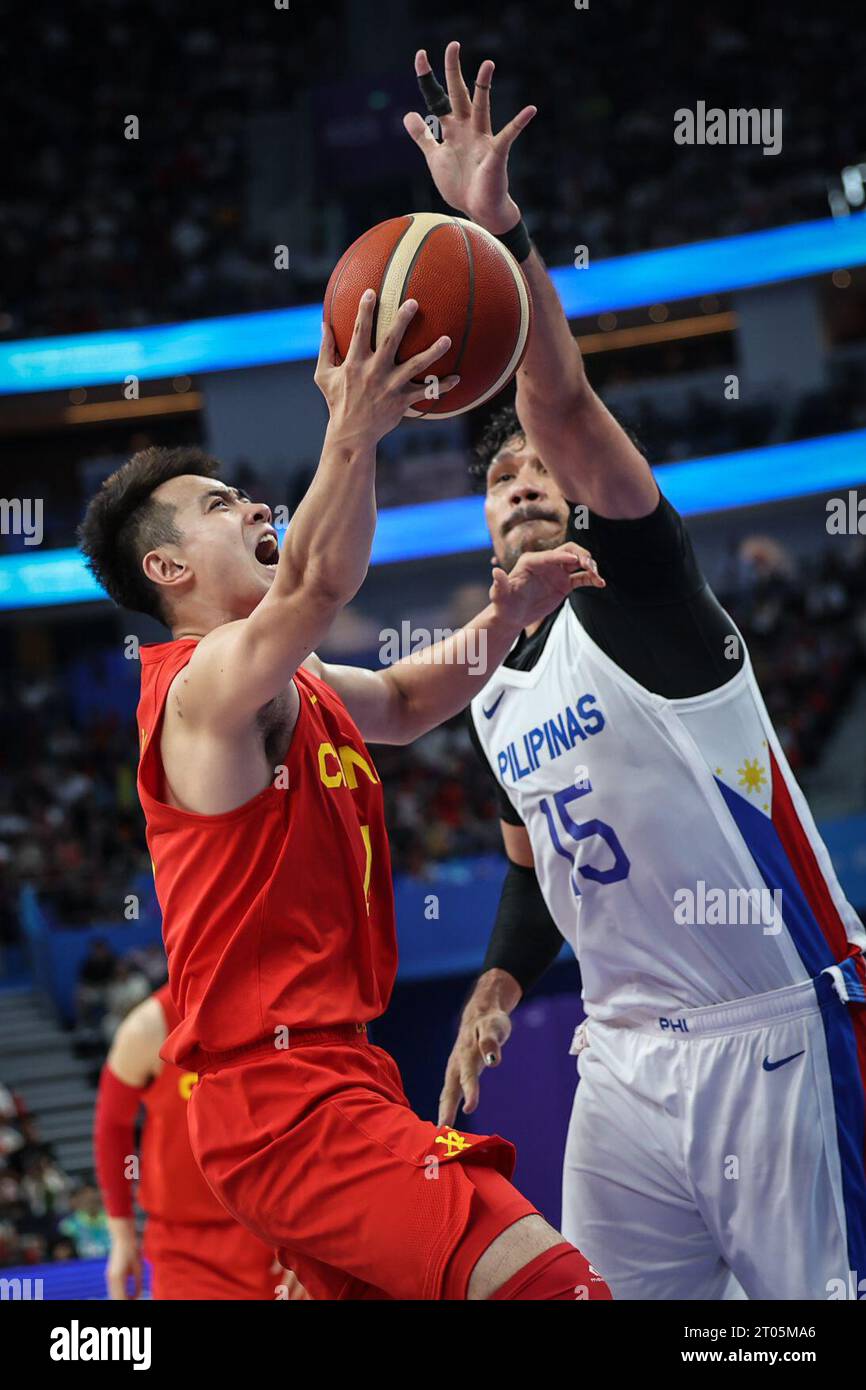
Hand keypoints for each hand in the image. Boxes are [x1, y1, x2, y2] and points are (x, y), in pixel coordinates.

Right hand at [106, 1230, 141, 1299]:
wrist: (123, 1239)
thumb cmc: (133, 1252)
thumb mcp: (139, 1268)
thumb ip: (138, 1284)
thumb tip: (138, 1297)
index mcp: (118, 1278)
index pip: (121, 1298)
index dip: (129, 1302)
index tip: (136, 1302)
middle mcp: (111, 1279)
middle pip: (116, 1298)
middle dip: (124, 1301)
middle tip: (135, 1302)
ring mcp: (109, 1277)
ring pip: (113, 1294)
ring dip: (122, 1298)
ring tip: (133, 1300)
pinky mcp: (109, 1274)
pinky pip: (113, 1289)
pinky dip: (119, 1293)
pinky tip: (128, 1295)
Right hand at [315, 290, 458, 448]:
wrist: (351, 434)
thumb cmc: (337, 401)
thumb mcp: (323, 376)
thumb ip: (325, 349)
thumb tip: (324, 324)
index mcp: (354, 363)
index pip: (360, 331)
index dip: (364, 311)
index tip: (371, 292)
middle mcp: (374, 372)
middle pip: (390, 342)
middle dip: (401, 321)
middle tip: (414, 302)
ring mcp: (390, 387)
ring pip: (414, 366)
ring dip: (432, 353)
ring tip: (447, 340)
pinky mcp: (402, 401)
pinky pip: (425, 393)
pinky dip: (442, 387)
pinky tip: (457, 378)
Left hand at [403, 41, 535, 234]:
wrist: (478, 210)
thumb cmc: (459, 184)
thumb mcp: (435, 157)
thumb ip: (423, 136)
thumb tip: (408, 114)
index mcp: (451, 129)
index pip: (437, 98)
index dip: (428, 77)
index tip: (421, 54)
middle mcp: (467, 128)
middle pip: (458, 94)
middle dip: (453, 71)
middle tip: (452, 44)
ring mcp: (482, 139)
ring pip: (482, 107)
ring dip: (484, 87)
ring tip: (487, 64)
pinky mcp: (496, 154)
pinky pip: (508, 136)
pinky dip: (519, 123)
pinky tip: (529, 110)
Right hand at [439, 988, 513, 1126]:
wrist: (480, 1012)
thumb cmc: (490, 1021)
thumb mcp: (494, 1026)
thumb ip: (491, 1042)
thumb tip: (493, 1061)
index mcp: (466, 1054)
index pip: (468, 1077)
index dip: (470, 1093)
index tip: (469, 1110)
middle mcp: (457, 1064)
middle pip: (450, 1091)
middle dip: (446, 1111)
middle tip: (441, 1133)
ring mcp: (456, 1068)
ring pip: (448, 1093)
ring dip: (444, 1112)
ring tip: (440, 1134)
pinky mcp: (458, 1072)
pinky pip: (451, 1092)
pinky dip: (446, 1107)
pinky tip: (445, 1122)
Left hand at [489, 542, 603, 631]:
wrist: (512, 616)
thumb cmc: (504, 604)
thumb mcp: (500, 596)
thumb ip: (500, 584)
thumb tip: (495, 572)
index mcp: (531, 561)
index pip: (550, 555)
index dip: (562, 557)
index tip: (575, 561)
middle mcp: (546, 563)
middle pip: (568, 551)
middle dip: (581, 556)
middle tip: (591, 567)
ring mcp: (557, 572)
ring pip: (578, 563)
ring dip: (590, 566)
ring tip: (598, 577)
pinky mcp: (564, 584)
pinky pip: (581, 578)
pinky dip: (591, 579)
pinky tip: (601, 584)